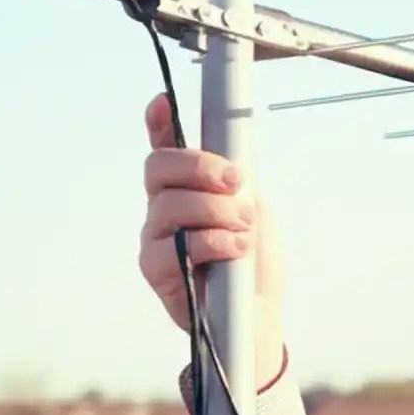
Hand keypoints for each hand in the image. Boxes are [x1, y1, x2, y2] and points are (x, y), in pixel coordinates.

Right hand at [139, 93, 285, 383]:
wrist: (258, 313)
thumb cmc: (254, 261)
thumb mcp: (253, 209)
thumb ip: (235, 180)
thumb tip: (229, 157)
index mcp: (187, 187)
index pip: (164, 147)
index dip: (158, 121)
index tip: (163, 102)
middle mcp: (163, 207)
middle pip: (158, 166)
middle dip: (200, 166)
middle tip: (235, 182)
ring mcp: (155, 237)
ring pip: (169, 204)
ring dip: (216, 211)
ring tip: (244, 229)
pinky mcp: (156, 270)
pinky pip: (172, 245)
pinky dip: (211, 242)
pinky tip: (235, 250)